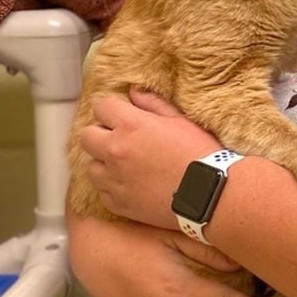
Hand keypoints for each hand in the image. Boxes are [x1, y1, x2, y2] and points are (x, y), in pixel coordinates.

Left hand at [81, 88, 222, 229]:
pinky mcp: (118, 204)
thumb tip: (134, 92)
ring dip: (104, 163)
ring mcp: (114, 180)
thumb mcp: (180, 121)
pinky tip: (132, 185)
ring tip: (125, 166)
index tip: (122, 115)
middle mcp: (115, 151)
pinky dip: (113, 188)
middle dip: (101, 134)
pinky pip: (103, 192)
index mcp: (130, 126)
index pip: (101, 106)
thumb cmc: (199, 154)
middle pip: (87, 136)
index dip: (112, 108)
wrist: (209, 194)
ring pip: (91, 167)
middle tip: (120, 139)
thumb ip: (153, 104)